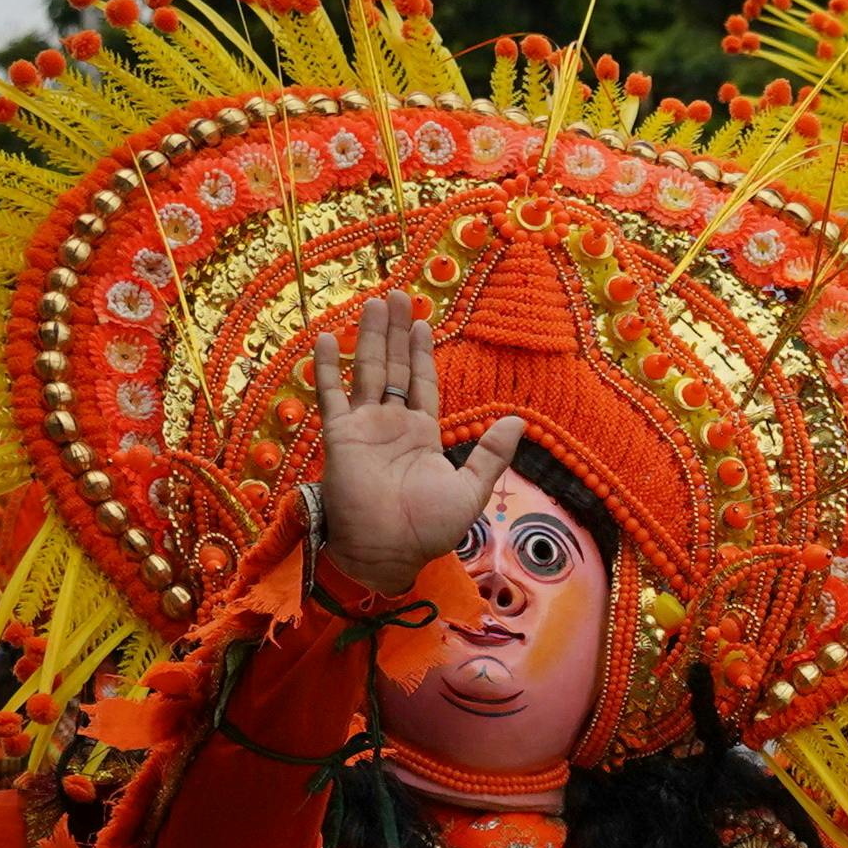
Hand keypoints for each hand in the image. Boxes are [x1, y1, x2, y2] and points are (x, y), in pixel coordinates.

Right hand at [311, 291, 523, 598]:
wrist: (388, 551)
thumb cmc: (428, 529)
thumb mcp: (471, 489)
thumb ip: (491, 453)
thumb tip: (518, 420)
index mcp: (422, 435)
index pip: (422, 383)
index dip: (422, 352)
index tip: (423, 322)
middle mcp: (392, 425)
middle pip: (395, 367)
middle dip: (396, 332)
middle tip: (397, 295)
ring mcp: (364, 427)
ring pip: (367, 371)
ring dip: (370, 337)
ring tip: (375, 302)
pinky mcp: (339, 434)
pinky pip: (331, 394)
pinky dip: (328, 366)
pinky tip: (329, 337)